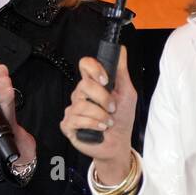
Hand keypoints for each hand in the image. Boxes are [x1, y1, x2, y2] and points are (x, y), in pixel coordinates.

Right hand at [61, 47, 136, 183]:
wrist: (118, 144)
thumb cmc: (122, 119)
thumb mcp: (127, 93)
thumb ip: (121, 72)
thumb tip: (121, 49)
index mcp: (93, 84)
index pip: (85, 64)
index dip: (93, 68)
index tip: (105, 80)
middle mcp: (81, 94)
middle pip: (84, 85)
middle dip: (103, 98)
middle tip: (113, 108)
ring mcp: (73, 109)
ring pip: (82, 104)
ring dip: (101, 115)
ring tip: (108, 122)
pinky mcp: (68, 124)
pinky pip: (77, 119)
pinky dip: (93, 124)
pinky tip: (100, 129)